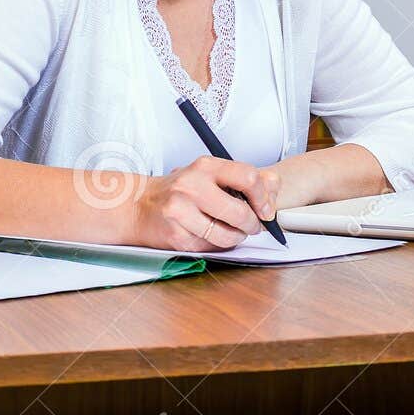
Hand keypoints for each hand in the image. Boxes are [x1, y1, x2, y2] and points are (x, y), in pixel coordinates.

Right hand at [126, 156, 281, 251]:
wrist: (138, 205)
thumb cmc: (180, 190)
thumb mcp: (210, 174)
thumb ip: (244, 178)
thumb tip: (275, 184)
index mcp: (205, 166)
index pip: (248, 177)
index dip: (263, 197)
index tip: (265, 209)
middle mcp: (191, 186)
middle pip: (239, 212)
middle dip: (252, 224)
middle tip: (253, 226)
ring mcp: (180, 212)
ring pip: (226, 236)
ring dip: (236, 238)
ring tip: (233, 232)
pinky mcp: (175, 236)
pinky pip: (210, 248)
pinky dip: (216, 246)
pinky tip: (211, 237)